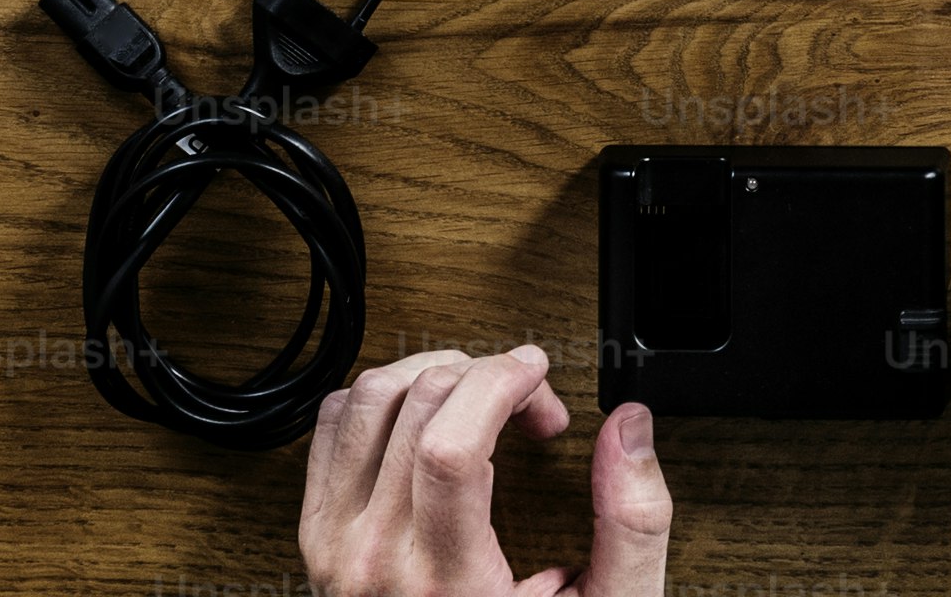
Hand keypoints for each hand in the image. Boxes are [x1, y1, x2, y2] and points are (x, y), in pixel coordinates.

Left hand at [300, 346, 670, 596]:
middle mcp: (378, 557)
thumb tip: (629, 430)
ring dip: (431, 374)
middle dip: (485, 374)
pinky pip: (331, 427)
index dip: (501, 383)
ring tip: (477, 400)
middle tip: (527, 404)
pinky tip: (424, 416)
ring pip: (368, 402)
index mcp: (448, 581)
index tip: (537, 374)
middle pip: (416, 406)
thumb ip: (631, 526)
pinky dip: (381, 400)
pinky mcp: (318, 534)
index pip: (452, 444)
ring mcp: (337, 544)